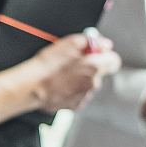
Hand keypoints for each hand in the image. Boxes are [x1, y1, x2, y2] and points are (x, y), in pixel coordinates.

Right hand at [0, 33, 121, 124]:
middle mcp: (93, 84)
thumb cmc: (47, 65)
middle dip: (89, 66)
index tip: (94, 52)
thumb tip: (103, 44)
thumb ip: (90, 41)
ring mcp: (84, 96)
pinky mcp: (74, 106)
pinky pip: (77, 94)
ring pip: (87, 84)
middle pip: (99, 72)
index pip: (114, 60)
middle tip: (72, 60)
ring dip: (79, 78)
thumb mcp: (69, 42)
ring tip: (62, 73)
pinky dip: (71, 89)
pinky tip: (59, 84)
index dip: (104, 54)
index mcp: (95, 67)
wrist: (31, 86)